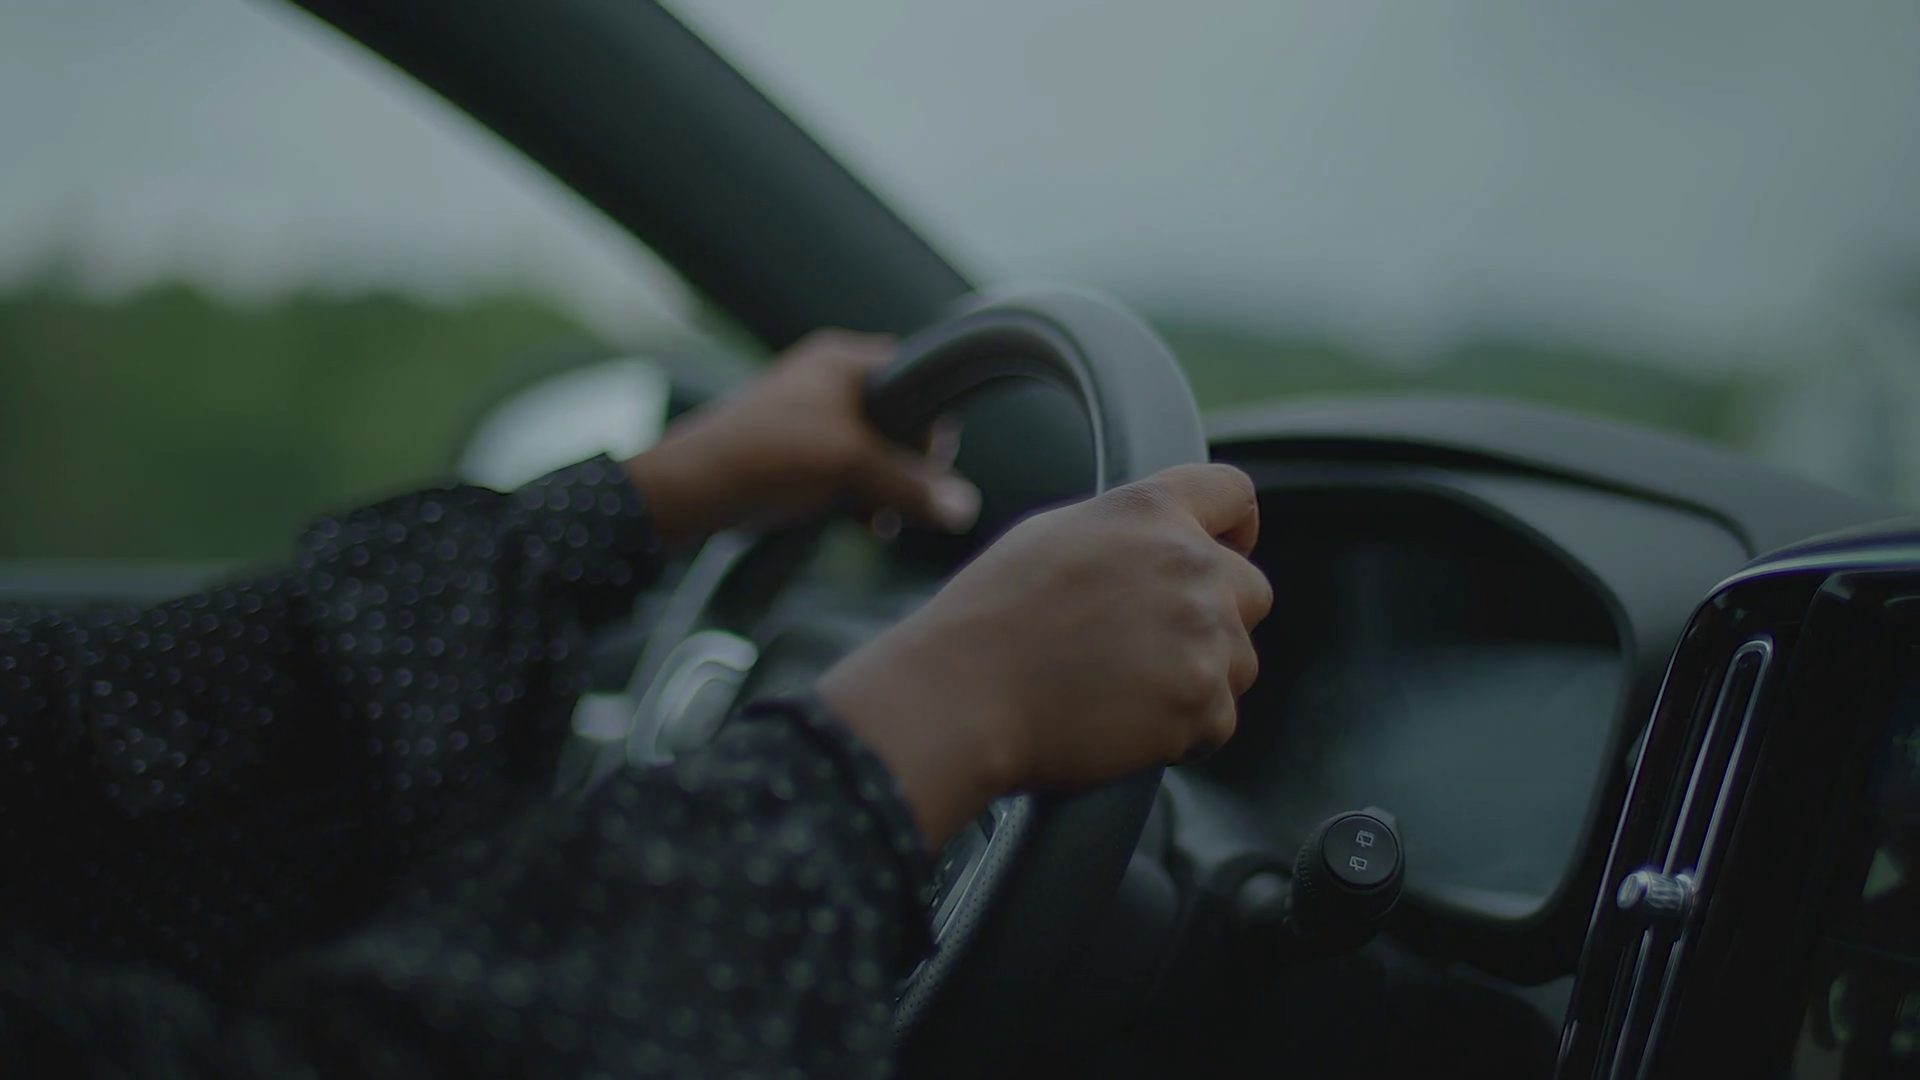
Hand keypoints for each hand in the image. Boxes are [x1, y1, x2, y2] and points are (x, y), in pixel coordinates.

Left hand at [622, 329, 979, 547]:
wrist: (692, 489)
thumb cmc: (769, 457)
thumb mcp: (853, 469)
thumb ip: (913, 487)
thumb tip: (965, 508)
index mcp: (843, 359)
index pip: (915, 376)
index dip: (931, 423)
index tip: (933, 464)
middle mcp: (825, 377)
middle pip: (895, 418)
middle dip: (906, 464)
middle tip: (907, 498)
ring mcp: (805, 412)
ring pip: (868, 447)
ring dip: (881, 485)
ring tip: (880, 517)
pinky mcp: (790, 447)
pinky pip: (840, 465)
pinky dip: (854, 492)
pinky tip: (860, 523)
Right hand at [818, 464, 1272, 848]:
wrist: (963, 694)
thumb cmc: (989, 618)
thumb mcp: (1053, 534)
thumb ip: (1125, 532)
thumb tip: (1157, 545)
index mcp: (1149, 511)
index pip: (1235, 495)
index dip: (1235, 529)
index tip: (1225, 553)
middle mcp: (1190, 565)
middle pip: (1252, 590)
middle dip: (1217, 618)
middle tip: (1152, 646)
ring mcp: (1202, 636)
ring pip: (1240, 661)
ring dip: (1200, 677)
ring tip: (1126, 689)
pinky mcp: (1201, 703)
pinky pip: (1218, 720)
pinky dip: (1183, 731)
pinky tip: (1125, 722)